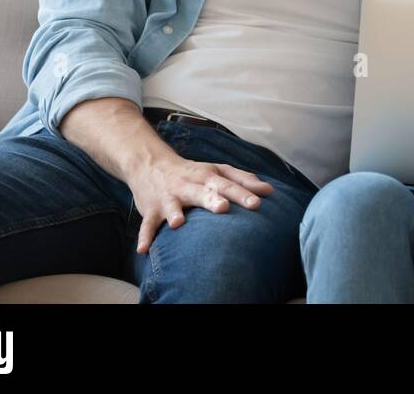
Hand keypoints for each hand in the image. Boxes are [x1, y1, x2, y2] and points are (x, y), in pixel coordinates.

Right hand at [127, 151, 274, 253]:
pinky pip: (147, 224)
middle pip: (202, 192)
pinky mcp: (151, 210)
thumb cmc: (193, 172)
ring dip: (174, 213)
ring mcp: (169, 197)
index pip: (228, 185)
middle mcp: (189, 185)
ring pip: (172, 205)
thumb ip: (243, 180)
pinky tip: (144, 249)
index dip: (242, 193)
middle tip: (223, 208)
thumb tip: (269, 190)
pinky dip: (145, 236)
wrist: (151, 164)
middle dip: (212, 199)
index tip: (258, 203)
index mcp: (208, 176)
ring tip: (179, 223)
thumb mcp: (217, 171)